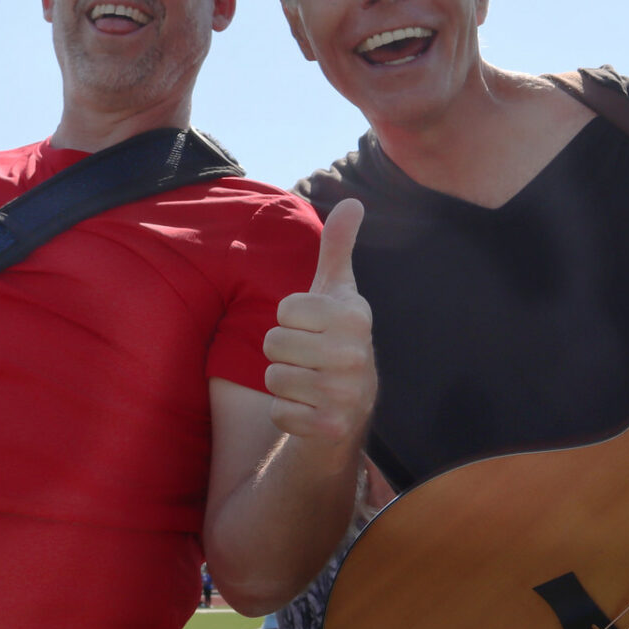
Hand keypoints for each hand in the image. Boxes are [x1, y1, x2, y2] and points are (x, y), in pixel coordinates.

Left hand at [262, 199, 376, 445]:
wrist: (351, 409)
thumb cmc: (334, 338)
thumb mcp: (337, 292)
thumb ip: (338, 247)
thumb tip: (352, 201)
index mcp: (354, 316)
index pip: (285, 308)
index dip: (290, 319)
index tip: (313, 328)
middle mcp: (355, 354)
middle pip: (273, 343)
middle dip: (282, 352)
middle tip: (308, 358)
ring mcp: (345, 394)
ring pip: (272, 378)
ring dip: (283, 383)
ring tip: (308, 382)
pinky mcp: (330, 427)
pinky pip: (279, 413)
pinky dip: (287, 413)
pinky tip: (309, 409)